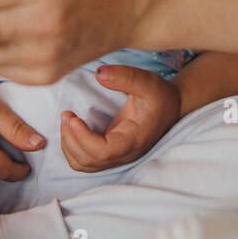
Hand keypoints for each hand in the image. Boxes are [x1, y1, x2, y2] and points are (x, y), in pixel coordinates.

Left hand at [61, 65, 181, 172]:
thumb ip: (125, 77)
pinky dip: (72, 147)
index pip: (102, 152)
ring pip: (83, 164)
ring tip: (68, 119)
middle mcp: (124, 154)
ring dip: (69, 144)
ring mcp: (116, 156)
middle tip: (67, 114)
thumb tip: (98, 74)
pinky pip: (84, 160)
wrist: (170, 108)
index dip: (83, 138)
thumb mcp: (148, 81)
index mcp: (133, 140)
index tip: (73, 117)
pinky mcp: (109, 153)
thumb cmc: (160, 96)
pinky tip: (73, 127)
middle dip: (71, 139)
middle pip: (88, 161)